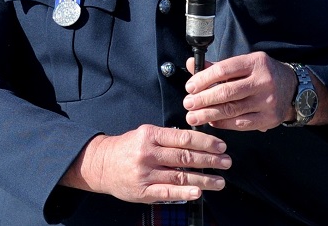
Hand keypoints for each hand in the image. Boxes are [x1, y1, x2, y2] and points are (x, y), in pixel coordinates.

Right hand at [61, 124, 229, 202]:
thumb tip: (197, 142)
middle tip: (227, 162)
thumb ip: (167, 138)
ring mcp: (145, 173)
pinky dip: (184, 194)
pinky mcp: (142, 191)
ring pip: (180, 177)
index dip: (205, 142)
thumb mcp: (144, 135)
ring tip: (220, 182)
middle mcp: (148, 154)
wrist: (100, 165)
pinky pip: (167, 192)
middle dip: (210, 160)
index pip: (183, 138)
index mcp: (150, 136)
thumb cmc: (128, 148)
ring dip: (203, 180)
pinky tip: (198, 193)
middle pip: (185, 157)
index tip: (221, 146)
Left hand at [182, 51, 296, 130]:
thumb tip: (190, 64)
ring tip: (193, 116)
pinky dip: (223, 124)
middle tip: (187, 104)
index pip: (224, 70)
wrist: (292, 89)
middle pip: (227, 92)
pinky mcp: (269, 118)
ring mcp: (268, 101)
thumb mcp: (244, 65)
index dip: (204, 79)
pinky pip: (241, 124)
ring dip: (209, 114)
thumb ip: (217, 67)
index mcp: (255, 62)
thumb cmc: (262, 74)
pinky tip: (212, 122)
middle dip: (203, 99)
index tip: (190, 87)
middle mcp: (263, 81)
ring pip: (232, 110)